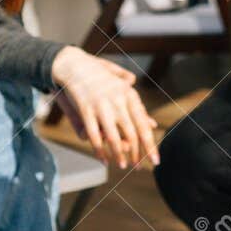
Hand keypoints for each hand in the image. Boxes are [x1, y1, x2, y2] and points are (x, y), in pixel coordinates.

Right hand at [50, 46, 159, 168]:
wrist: (74, 64)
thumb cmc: (101, 77)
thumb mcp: (123, 87)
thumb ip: (137, 105)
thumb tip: (152, 124)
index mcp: (129, 95)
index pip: (143, 125)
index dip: (150, 145)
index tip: (155, 161)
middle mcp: (118, 100)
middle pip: (131, 133)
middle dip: (136, 154)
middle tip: (138, 167)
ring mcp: (101, 105)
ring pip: (113, 137)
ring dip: (118, 154)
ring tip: (122, 165)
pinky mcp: (85, 109)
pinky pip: (93, 135)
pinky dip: (98, 149)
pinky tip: (103, 159)